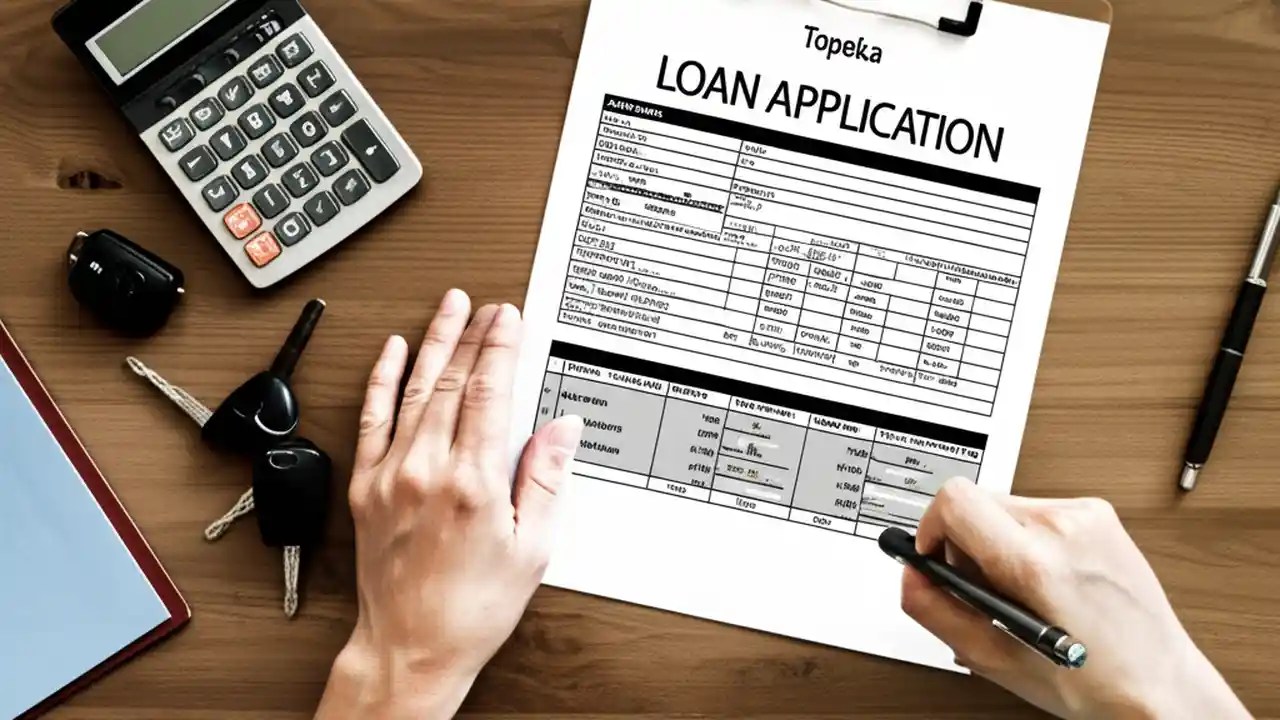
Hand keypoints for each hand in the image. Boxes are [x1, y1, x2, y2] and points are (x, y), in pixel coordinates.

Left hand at [316, 290, 583, 719]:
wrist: (410, 647)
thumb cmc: (471, 609)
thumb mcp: (531, 549)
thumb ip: (545, 480)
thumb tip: (560, 430)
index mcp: (473, 483)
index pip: (489, 393)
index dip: (500, 347)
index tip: (508, 319)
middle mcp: (426, 470)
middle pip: (452, 383)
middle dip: (472, 336)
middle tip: (486, 307)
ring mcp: (391, 475)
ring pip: (414, 390)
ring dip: (432, 343)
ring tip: (448, 309)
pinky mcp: (365, 487)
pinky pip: (372, 418)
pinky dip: (382, 379)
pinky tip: (391, 352)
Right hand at [901, 479, 1250, 719]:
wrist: (1160, 682)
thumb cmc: (1094, 680)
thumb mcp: (994, 660)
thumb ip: (936, 611)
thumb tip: (911, 575)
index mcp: (1037, 562)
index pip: (955, 500)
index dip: (930, 528)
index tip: (933, 556)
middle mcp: (1065, 526)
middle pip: (976, 503)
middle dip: (965, 544)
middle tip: (984, 589)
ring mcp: (1087, 516)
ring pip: (1004, 506)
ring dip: (997, 543)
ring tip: (1021, 591)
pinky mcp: (1099, 514)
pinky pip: (1036, 511)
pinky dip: (1027, 541)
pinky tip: (1046, 580)